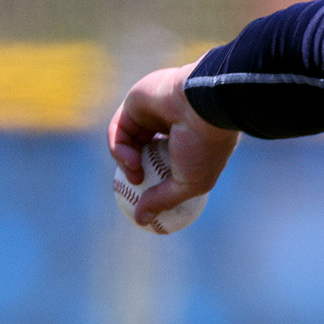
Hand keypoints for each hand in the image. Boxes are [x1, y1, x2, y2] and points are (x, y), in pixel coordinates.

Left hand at [107, 58, 238, 226]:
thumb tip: (141, 219)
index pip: (165, 163)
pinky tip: (131, 159)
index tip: (145, 201)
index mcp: (190, 143)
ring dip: (126, 163)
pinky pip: (119, 129)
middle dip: (135, 173)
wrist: (204, 105)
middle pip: (143, 153)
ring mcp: (152, 114)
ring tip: (136, 174)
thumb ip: (163, 200)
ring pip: (128, 142)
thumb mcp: (188, 183)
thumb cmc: (203, 146)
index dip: (153, 182)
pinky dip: (119, 148)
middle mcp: (171, 127)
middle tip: (135, 187)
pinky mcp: (134, 103)